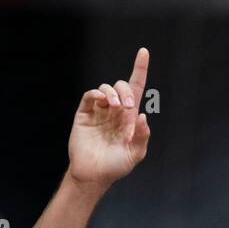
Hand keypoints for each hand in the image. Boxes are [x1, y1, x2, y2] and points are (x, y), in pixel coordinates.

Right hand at [67, 47, 151, 188]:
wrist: (94, 175)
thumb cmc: (116, 166)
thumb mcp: (135, 154)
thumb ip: (142, 136)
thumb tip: (142, 116)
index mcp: (129, 116)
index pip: (136, 87)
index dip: (140, 69)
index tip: (144, 52)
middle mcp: (115, 110)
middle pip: (121, 86)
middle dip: (126, 91)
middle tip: (128, 107)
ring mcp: (99, 111)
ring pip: (106, 88)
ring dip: (113, 93)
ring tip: (116, 107)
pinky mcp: (84, 114)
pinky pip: (90, 96)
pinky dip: (97, 94)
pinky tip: (102, 101)